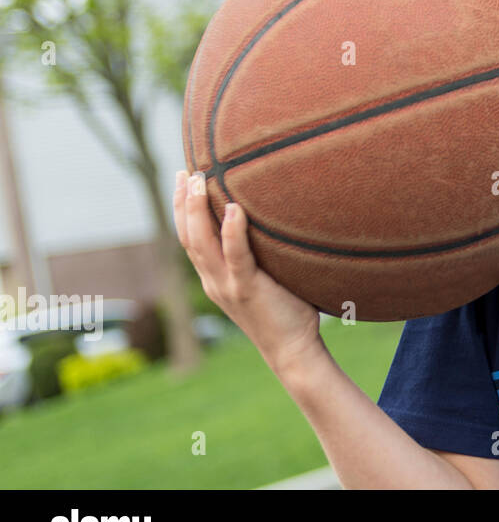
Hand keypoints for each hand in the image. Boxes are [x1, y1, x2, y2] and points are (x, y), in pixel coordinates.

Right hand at [173, 169, 322, 373]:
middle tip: (184, 171)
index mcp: (215, 278)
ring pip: (202, 243)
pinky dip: (233, 232)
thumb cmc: (289, 311)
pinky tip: (233, 208)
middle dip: (182, 202)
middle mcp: (213, 281)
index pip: (190, 239)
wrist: (292, 351)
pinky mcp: (247, 290)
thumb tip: (280, 219)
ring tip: (198, 179)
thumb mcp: (267, 278)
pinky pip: (236, 257)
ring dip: (196, 209)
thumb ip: (263, 254)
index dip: (182, 210)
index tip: (183, 180)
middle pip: (188, 236)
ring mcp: (227, 286)